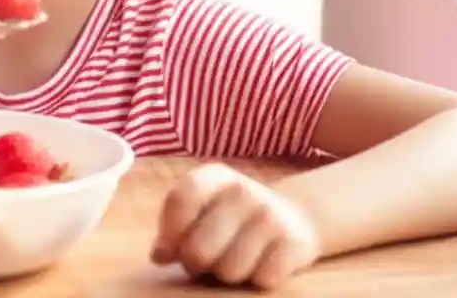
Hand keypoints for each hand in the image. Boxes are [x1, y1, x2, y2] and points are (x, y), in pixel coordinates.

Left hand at [151, 162, 322, 289]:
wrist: (297, 216)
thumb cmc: (233, 218)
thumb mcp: (204, 209)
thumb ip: (175, 227)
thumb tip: (159, 256)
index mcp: (215, 176)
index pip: (182, 199)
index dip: (168, 232)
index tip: (165, 253)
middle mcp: (243, 190)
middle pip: (199, 248)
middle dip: (196, 264)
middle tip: (205, 261)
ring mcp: (271, 215)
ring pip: (229, 270)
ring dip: (228, 275)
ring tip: (235, 260)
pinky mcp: (295, 242)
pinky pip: (261, 280)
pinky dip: (257, 280)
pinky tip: (262, 264)